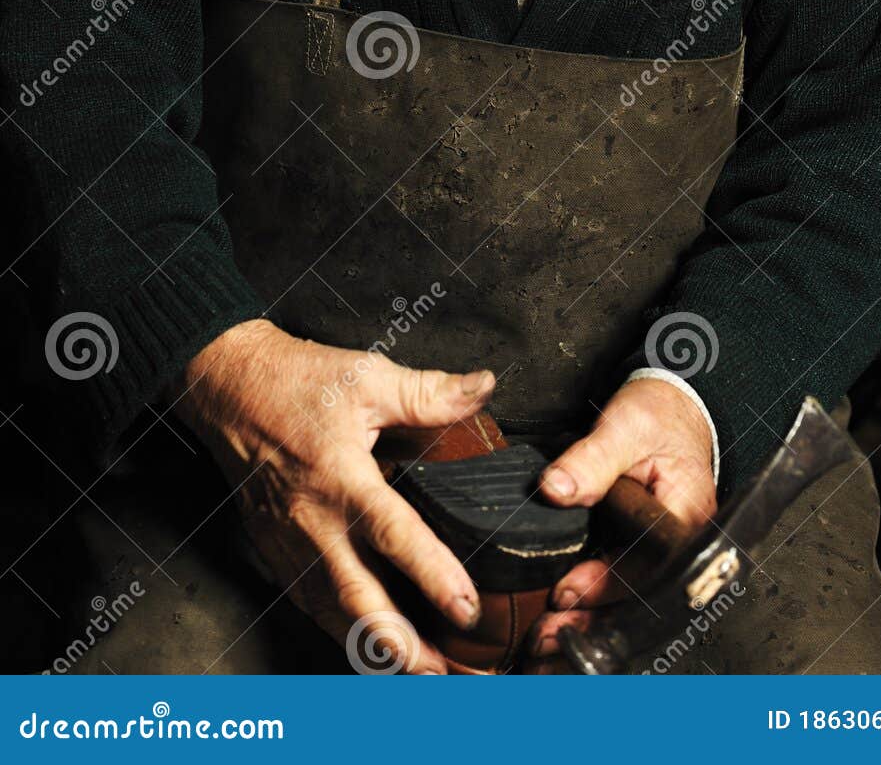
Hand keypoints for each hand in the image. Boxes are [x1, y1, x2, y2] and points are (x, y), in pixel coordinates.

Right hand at [170, 318, 494, 673]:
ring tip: (418, 672)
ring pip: (332, 612)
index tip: (466, 607)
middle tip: (442, 670)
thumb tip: (483, 387)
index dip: (432, 575)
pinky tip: (370, 648)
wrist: (229, 390)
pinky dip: (342, 631)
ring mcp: (290, 543)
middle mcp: (314, 521)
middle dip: (400, 642)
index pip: (393, 535)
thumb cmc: (297, 384)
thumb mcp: (368, 377)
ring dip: (374, 648)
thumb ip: (429, 391)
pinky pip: (311, 603)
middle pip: (357, 597)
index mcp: (341, 477)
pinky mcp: (276, 552)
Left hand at [525, 377, 716, 669]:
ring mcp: (667, 547)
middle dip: (594, 616)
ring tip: (549, 633)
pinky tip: (565, 611)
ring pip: (632, 593)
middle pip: (641, 592)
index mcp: (688, 513)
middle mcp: (683, 540)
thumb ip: (591, 459)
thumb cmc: (658, 413)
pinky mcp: (648, 547)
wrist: (672, 403)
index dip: (608, 584)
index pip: (649, 564)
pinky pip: (625, 578)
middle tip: (549, 632)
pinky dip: (595, 596)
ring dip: (592, 615)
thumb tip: (555, 491)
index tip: (566, 592)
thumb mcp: (623, 427)